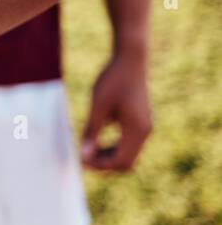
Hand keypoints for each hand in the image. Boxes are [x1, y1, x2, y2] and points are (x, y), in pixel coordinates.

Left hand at [81, 47, 151, 170]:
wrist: (130, 60)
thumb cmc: (112, 80)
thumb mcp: (98, 106)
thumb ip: (92, 132)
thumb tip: (83, 155)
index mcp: (136, 130)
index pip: (120, 162)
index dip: (100, 165)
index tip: (80, 159)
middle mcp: (144, 131)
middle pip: (127, 162)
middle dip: (105, 164)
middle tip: (83, 158)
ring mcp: (145, 127)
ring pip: (128, 154)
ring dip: (108, 156)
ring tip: (87, 150)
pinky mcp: (141, 121)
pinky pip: (129, 143)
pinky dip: (114, 147)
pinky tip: (96, 140)